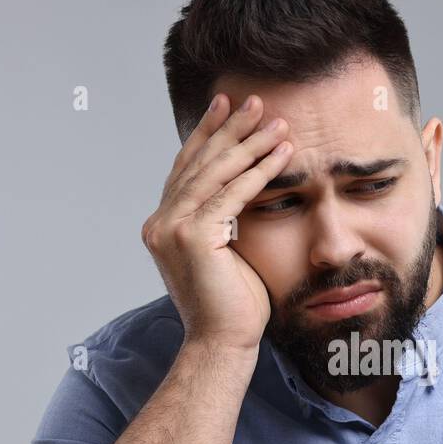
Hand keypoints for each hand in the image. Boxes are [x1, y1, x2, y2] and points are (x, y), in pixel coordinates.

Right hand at [140, 93, 293, 352]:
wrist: (223, 343)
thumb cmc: (232, 306)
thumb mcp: (225, 251)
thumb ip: (224, 220)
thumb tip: (242, 191)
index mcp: (163, 224)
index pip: (187, 167)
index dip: (207, 134)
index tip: (226, 105)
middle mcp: (160, 222)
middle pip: (200, 162)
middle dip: (230, 128)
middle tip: (255, 100)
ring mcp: (171, 228)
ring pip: (216, 173)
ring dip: (250, 143)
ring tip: (278, 121)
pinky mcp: (193, 237)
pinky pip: (232, 194)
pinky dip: (259, 171)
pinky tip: (281, 153)